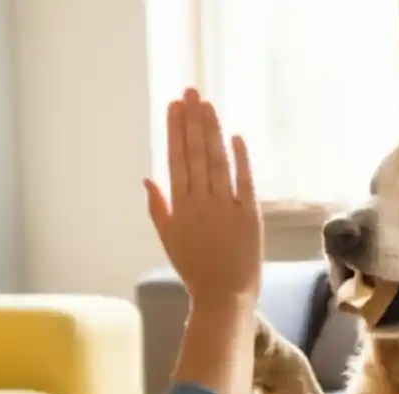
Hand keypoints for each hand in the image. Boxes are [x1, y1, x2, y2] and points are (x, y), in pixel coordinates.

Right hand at [145, 88, 262, 307]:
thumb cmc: (195, 269)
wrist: (224, 296)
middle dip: (192, 120)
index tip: (175, 105)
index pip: (176, 159)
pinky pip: (244, 181)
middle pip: (195, 153)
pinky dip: (240, 158)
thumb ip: (158, 207)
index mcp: (179, 207)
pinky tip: (236, 136)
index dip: (175, 130)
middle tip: (191, 92)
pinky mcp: (250, 215)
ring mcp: (226, 207)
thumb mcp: (168, 239)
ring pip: (216, 161)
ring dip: (212, 131)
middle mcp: (201, 202)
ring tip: (208, 105)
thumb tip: (148, 178)